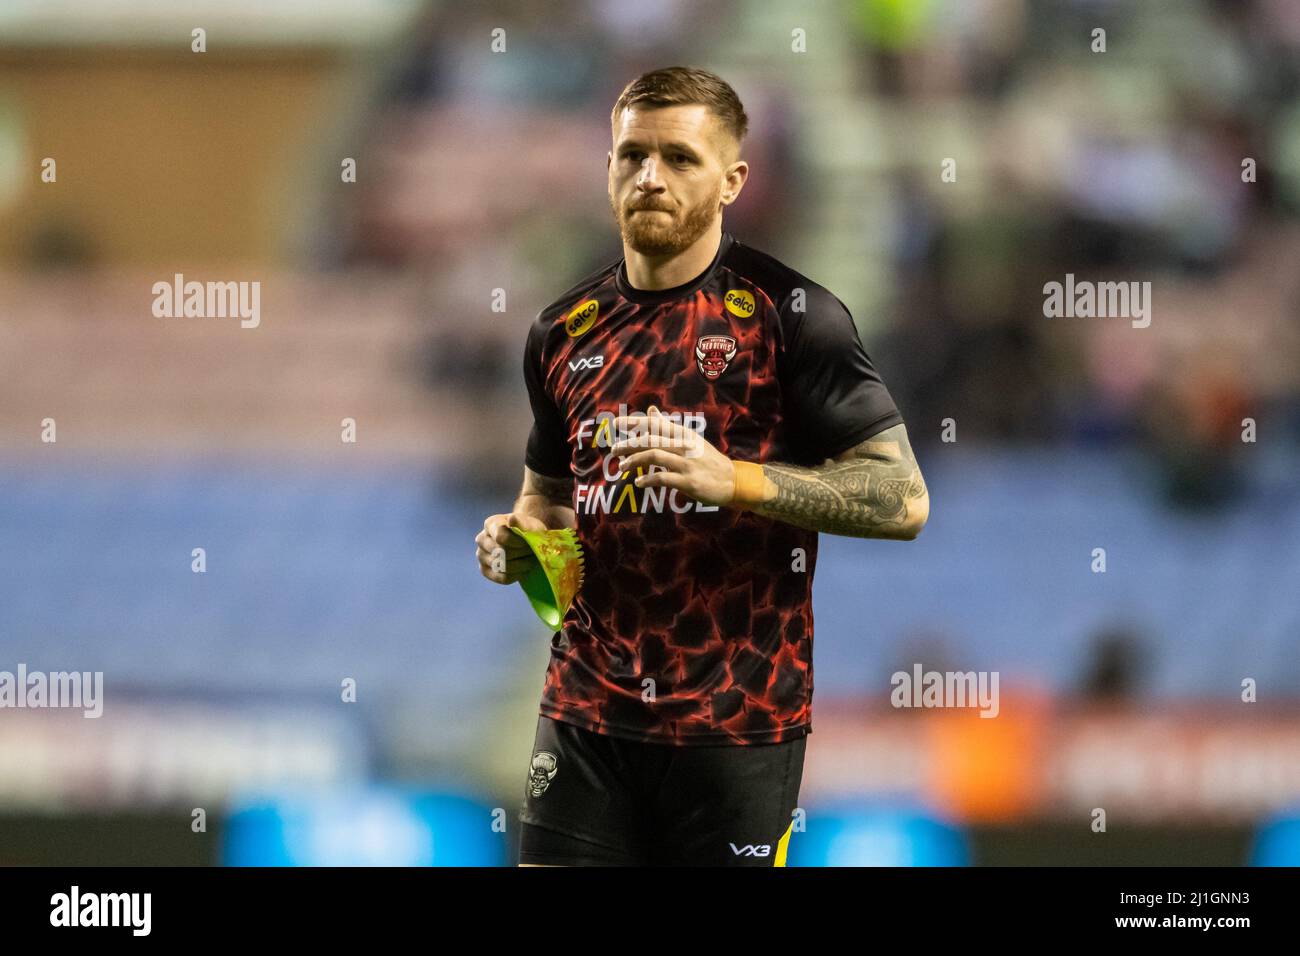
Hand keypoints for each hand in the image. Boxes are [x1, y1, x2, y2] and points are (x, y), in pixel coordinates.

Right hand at [476, 512, 547, 583]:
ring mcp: (481, 555)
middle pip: (502, 553)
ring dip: (522, 564)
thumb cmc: (528, 531)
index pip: (501, 537)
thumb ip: (523, 522)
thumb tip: (512, 519)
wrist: (526, 543)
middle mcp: (481, 539)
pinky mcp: (484, 570)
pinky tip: (524, 569)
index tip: (528, 542)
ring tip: (529, 559)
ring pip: (503, 566)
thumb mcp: (530, 524)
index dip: (518, 542)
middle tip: (532, 551)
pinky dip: (517, 575)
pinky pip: (503, 578)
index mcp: (491, 524)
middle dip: (521, 553)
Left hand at [609, 405, 736, 506]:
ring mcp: (687, 463)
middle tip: (614, 449)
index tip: (616, 422)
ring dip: (635, 461)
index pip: (655, 424)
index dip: (634, 422)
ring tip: (622, 466)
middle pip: (652, 440)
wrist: (733, 481)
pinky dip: (648, 479)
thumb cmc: (708, 460)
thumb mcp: (691, 439)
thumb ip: (668, 426)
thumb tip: (651, 410)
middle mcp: (685, 446)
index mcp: (684, 434)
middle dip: (630, 443)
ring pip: (655, 456)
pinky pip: (663, 478)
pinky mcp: (689, 481)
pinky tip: (638, 482)